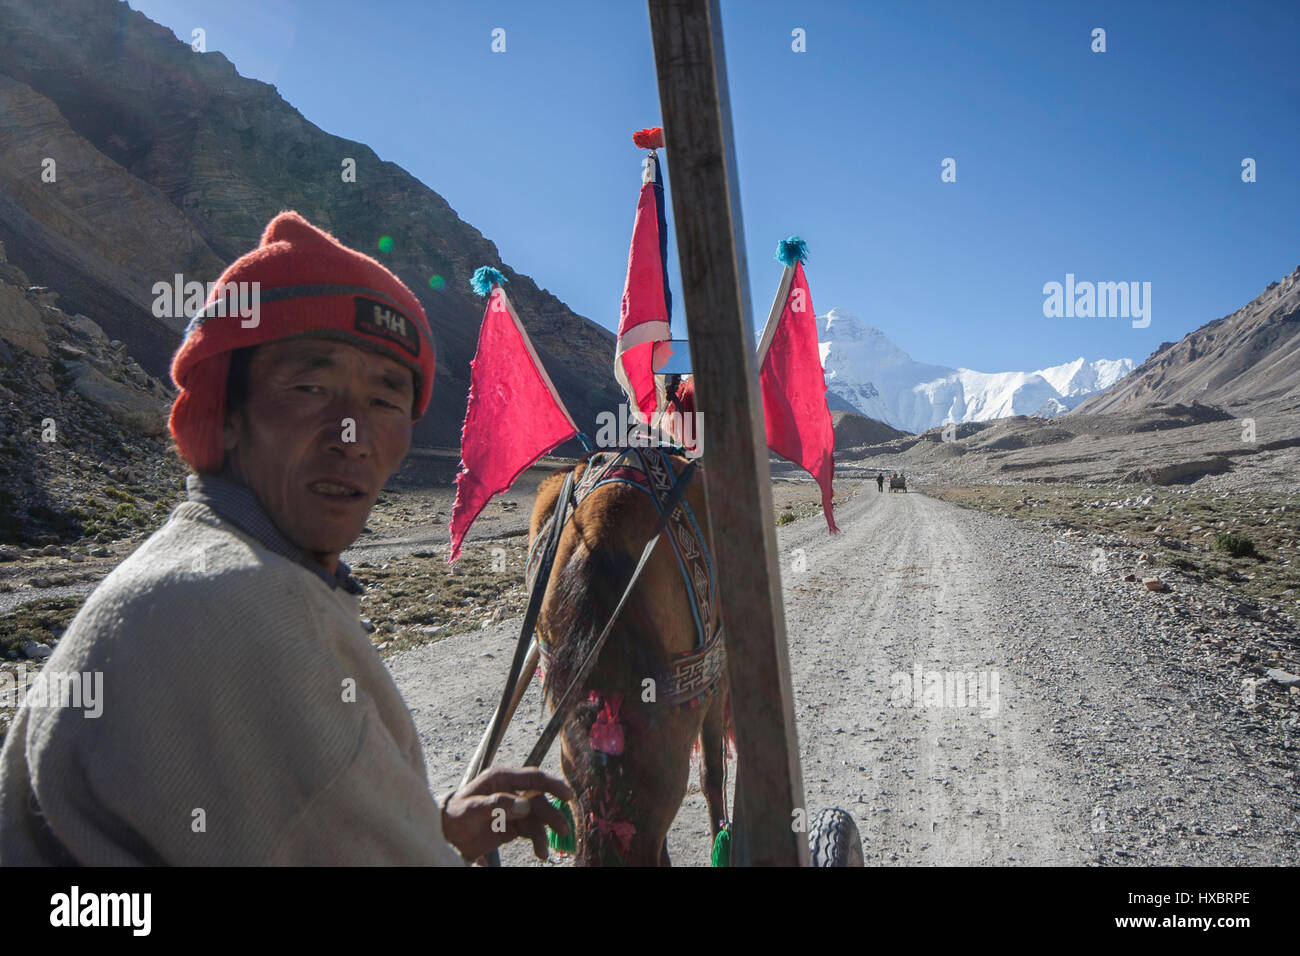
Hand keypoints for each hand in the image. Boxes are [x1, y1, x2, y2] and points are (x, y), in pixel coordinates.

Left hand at [441, 767, 573, 862]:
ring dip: (543, 832)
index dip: (552, 785)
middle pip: (538, 800)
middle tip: (562, 828)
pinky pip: (531, 831)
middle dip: (551, 814)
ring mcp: (514, 808)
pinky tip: (540, 852)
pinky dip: (537, 840)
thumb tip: (524, 805)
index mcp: (501, 779)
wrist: (446, 834)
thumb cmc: (456, 815)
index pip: (533, 778)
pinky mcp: (514, 825)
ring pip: (537, 818)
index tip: (567, 795)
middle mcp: (511, 791)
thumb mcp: (472, 808)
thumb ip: (497, 804)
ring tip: (543, 850)